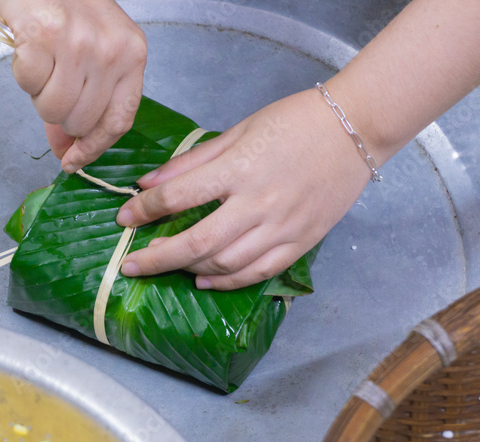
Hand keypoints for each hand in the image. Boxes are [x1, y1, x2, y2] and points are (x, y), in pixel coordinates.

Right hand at [0, 0, 147, 170]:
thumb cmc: (66, 7)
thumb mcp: (93, 50)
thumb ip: (86, 102)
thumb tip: (68, 154)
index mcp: (132, 53)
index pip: (120, 119)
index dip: (95, 147)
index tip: (74, 162)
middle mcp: (110, 50)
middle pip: (82, 121)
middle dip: (59, 114)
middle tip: (52, 82)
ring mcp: (79, 43)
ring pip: (53, 109)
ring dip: (39, 94)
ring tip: (42, 63)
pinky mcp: (44, 36)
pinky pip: (29, 84)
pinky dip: (22, 72)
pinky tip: (28, 49)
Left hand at [115, 89, 373, 289]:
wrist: (355, 130)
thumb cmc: (294, 122)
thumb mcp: (239, 130)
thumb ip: (193, 160)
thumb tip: (150, 182)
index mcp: (239, 169)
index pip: (178, 197)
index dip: (144, 210)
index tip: (124, 217)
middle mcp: (258, 203)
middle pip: (196, 241)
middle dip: (157, 257)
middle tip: (130, 265)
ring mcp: (281, 227)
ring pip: (224, 263)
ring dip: (188, 268)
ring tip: (167, 266)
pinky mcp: (300, 242)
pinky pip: (257, 272)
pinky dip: (226, 281)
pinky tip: (203, 279)